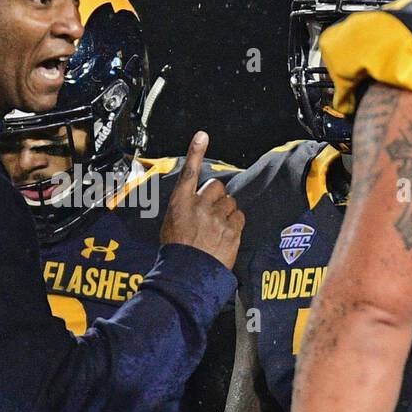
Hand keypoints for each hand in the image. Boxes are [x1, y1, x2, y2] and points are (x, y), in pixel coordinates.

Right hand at [159, 131, 243, 270]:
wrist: (186, 276)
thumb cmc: (176, 252)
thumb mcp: (171, 225)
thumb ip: (185, 209)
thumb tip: (196, 203)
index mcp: (179, 203)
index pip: (189, 172)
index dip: (196, 152)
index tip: (202, 135)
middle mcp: (198, 206)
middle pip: (216, 187)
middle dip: (216, 197)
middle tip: (210, 214)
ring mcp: (216, 218)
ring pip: (230, 203)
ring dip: (226, 212)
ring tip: (216, 230)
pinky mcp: (231, 231)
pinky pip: (239, 218)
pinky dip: (234, 225)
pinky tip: (224, 236)